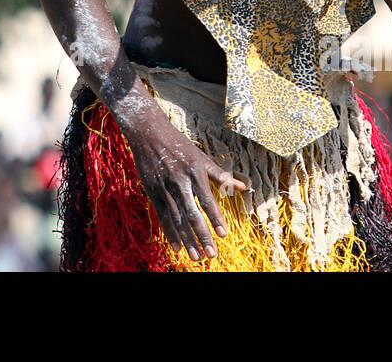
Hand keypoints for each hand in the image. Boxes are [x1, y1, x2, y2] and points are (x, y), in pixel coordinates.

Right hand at [122, 112, 246, 261]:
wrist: (149, 133)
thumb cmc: (179, 144)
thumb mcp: (200, 157)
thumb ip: (220, 175)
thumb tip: (242, 187)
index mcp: (195, 172)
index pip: (207, 200)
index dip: (216, 218)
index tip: (224, 234)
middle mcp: (180, 182)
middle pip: (192, 214)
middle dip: (202, 236)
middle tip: (211, 254)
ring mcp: (165, 188)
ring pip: (177, 219)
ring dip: (187, 240)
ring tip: (196, 256)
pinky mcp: (153, 192)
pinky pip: (163, 216)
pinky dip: (170, 232)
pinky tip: (176, 247)